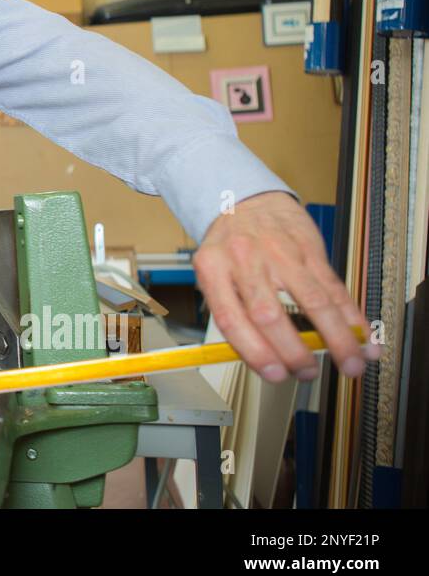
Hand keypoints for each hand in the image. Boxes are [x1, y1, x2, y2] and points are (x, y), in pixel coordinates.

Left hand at [193, 191, 380, 382]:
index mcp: (212, 269)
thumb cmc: (229, 247)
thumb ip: (235, 314)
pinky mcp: (309, 248)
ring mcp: (279, 252)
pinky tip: (363, 337)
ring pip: (312, 301)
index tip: (275, 374)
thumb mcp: (215, 274)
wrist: (246, 200)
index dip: (255, 352)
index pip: (230, 319)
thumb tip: (264, 361)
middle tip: (306, 372)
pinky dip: (352, 317)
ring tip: (349, 364)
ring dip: (337, 339)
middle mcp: (244, 259)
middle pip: (269, 314)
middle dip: (293, 352)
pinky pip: (334, 287)